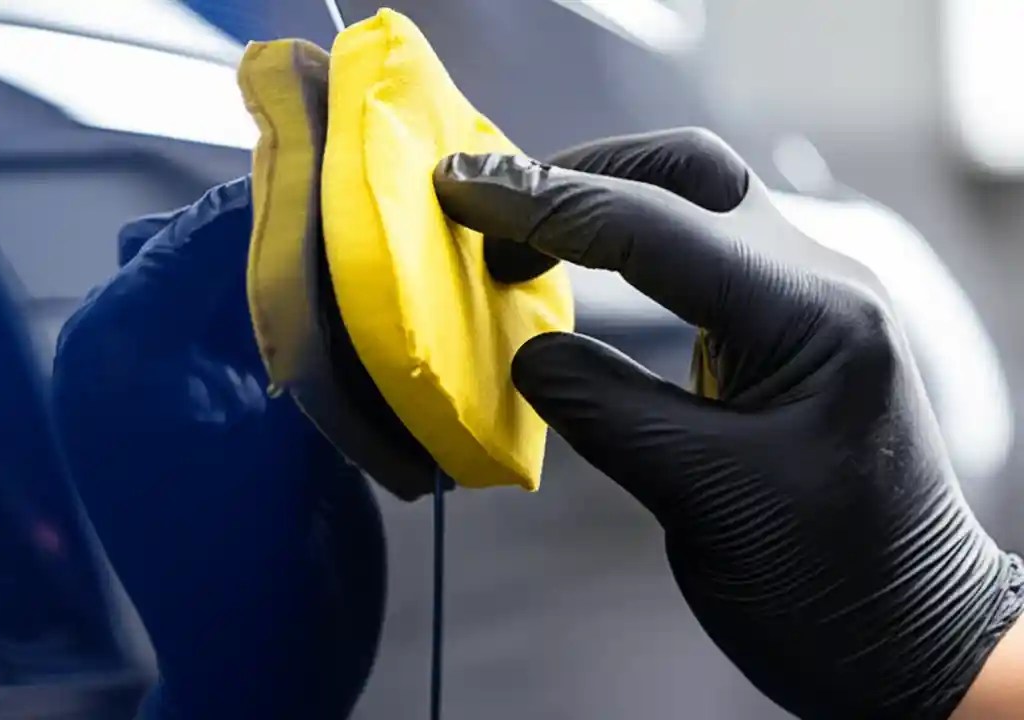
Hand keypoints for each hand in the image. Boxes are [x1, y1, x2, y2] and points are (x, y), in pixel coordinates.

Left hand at [52, 177, 384, 719]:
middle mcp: (130, 356)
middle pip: (208, 245)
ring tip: (372, 255)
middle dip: (286, 228)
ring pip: (233, 281)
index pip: (197, 231)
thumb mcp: (286, 435)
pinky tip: (360, 311)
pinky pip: (255, 327)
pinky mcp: (218, 408)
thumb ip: (304, 324)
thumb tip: (335, 221)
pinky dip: (302, 312)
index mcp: (115, 351)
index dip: (277, 194)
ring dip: (295, 268)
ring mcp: (173, 384)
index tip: (355, 161)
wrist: (262, 665)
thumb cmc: (257, 568)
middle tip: (371, 212)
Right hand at [434, 129, 1023, 718]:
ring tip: (519, 236)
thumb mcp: (699, 498)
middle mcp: (823, 286)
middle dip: (580, 175)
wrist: (905, 637)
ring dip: (605, 203)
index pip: (657, 228)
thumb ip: (601, 408)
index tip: (462, 195)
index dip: (546, 206)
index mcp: (813, 318)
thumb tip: (526, 352)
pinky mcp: (790, 331)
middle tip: (487, 206)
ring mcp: (812, 304)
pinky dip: (629, 246)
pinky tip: (580, 269)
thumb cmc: (820, 583)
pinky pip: (704, 255)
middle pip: (692, 174)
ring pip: (702, 201)